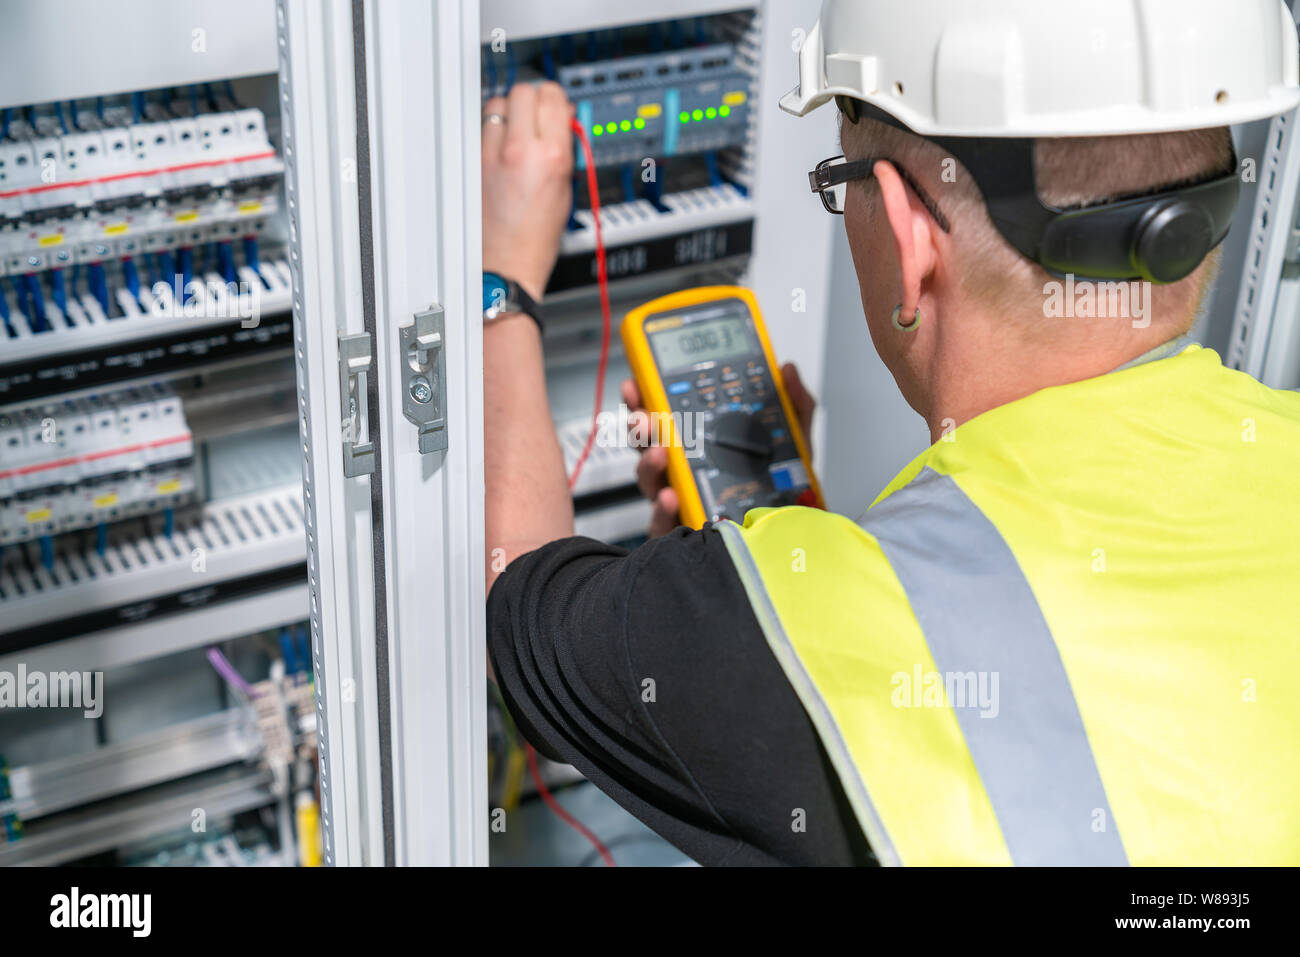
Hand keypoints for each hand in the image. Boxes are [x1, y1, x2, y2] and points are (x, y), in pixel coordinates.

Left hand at [482, 83, 573, 301]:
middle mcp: (520, 149)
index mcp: (552, 156)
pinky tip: (501, 149)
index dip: (557, 99)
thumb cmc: (538, 237)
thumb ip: (565, 147)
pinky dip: (493, 131)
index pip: (553, 95)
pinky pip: (482, 128)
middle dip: (533, 100)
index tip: (558, 108)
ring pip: (498, 104)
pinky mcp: (473, 162)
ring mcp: (492, 154)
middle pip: (524, 91)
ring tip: (518, 133)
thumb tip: (563, 121)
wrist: (507, 262)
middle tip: (538, 116)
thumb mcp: (566, 188)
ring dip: (510, 113)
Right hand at [621, 362, 816, 535]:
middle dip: (640, 427)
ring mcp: (684, 498)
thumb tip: (788, 370)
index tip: (637, 382)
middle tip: (644, 417)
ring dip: (649, 463)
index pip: (665, 416)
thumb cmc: (782, 485)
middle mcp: (685, 469)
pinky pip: (664, 522)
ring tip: (660, 453)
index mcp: (702, 442)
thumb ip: (794, 403)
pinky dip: (664, 509)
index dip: (646, 398)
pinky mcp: (687, 528)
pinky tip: (671, 497)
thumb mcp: (792, 438)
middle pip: (648, 445)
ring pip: (651, 480)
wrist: (794, 532)